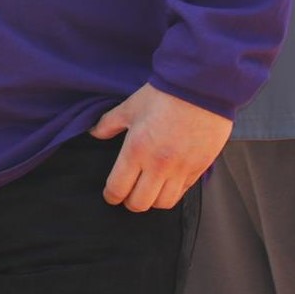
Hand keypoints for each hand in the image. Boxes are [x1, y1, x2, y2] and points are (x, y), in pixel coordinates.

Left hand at [89, 83, 231, 211]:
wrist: (200, 90)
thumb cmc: (162, 96)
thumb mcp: (129, 107)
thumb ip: (108, 124)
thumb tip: (94, 133)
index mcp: (136, 151)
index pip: (119, 188)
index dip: (111, 196)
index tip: (110, 195)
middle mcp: (158, 166)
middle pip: (140, 203)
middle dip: (129, 202)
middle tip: (126, 194)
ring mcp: (181, 170)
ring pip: (163, 203)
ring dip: (152, 201)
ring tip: (147, 191)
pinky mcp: (199, 169)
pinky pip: (183, 192)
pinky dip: (171, 193)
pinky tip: (166, 184)